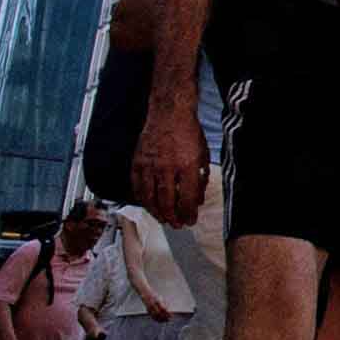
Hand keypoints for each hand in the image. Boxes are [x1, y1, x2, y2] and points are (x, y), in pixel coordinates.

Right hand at [136, 108, 209, 228]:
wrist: (169, 113)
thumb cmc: (188, 133)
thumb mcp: (203, 155)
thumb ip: (201, 179)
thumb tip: (197, 201)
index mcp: (187, 165)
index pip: (187, 198)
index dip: (188, 213)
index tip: (190, 221)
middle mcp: (167, 167)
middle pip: (166, 201)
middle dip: (172, 217)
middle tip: (176, 225)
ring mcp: (150, 165)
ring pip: (149, 197)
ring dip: (155, 212)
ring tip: (162, 219)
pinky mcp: (137, 162)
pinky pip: (137, 186)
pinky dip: (141, 198)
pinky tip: (147, 204)